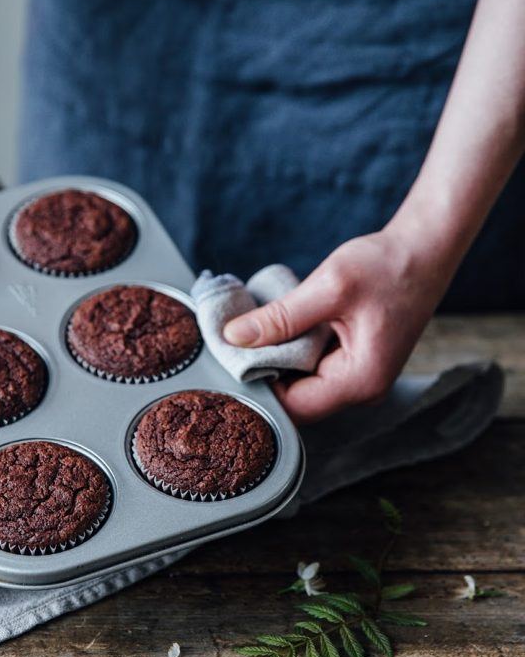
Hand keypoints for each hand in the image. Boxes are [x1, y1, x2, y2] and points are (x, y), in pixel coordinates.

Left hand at [222, 229, 452, 422]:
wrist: (425, 249)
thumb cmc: (388, 266)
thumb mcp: (328, 288)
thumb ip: (280, 318)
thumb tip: (234, 338)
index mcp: (360, 381)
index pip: (294, 407)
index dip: (259, 388)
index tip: (230, 362)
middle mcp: (362, 388)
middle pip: (297, 398)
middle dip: (265, 372)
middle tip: (233, 342)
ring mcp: (360, 375)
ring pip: (303, 381)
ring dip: (278, 358)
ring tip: (252, 330)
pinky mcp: (356, 359)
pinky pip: (314, 365)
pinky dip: (294, 347)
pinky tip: (279, 325)